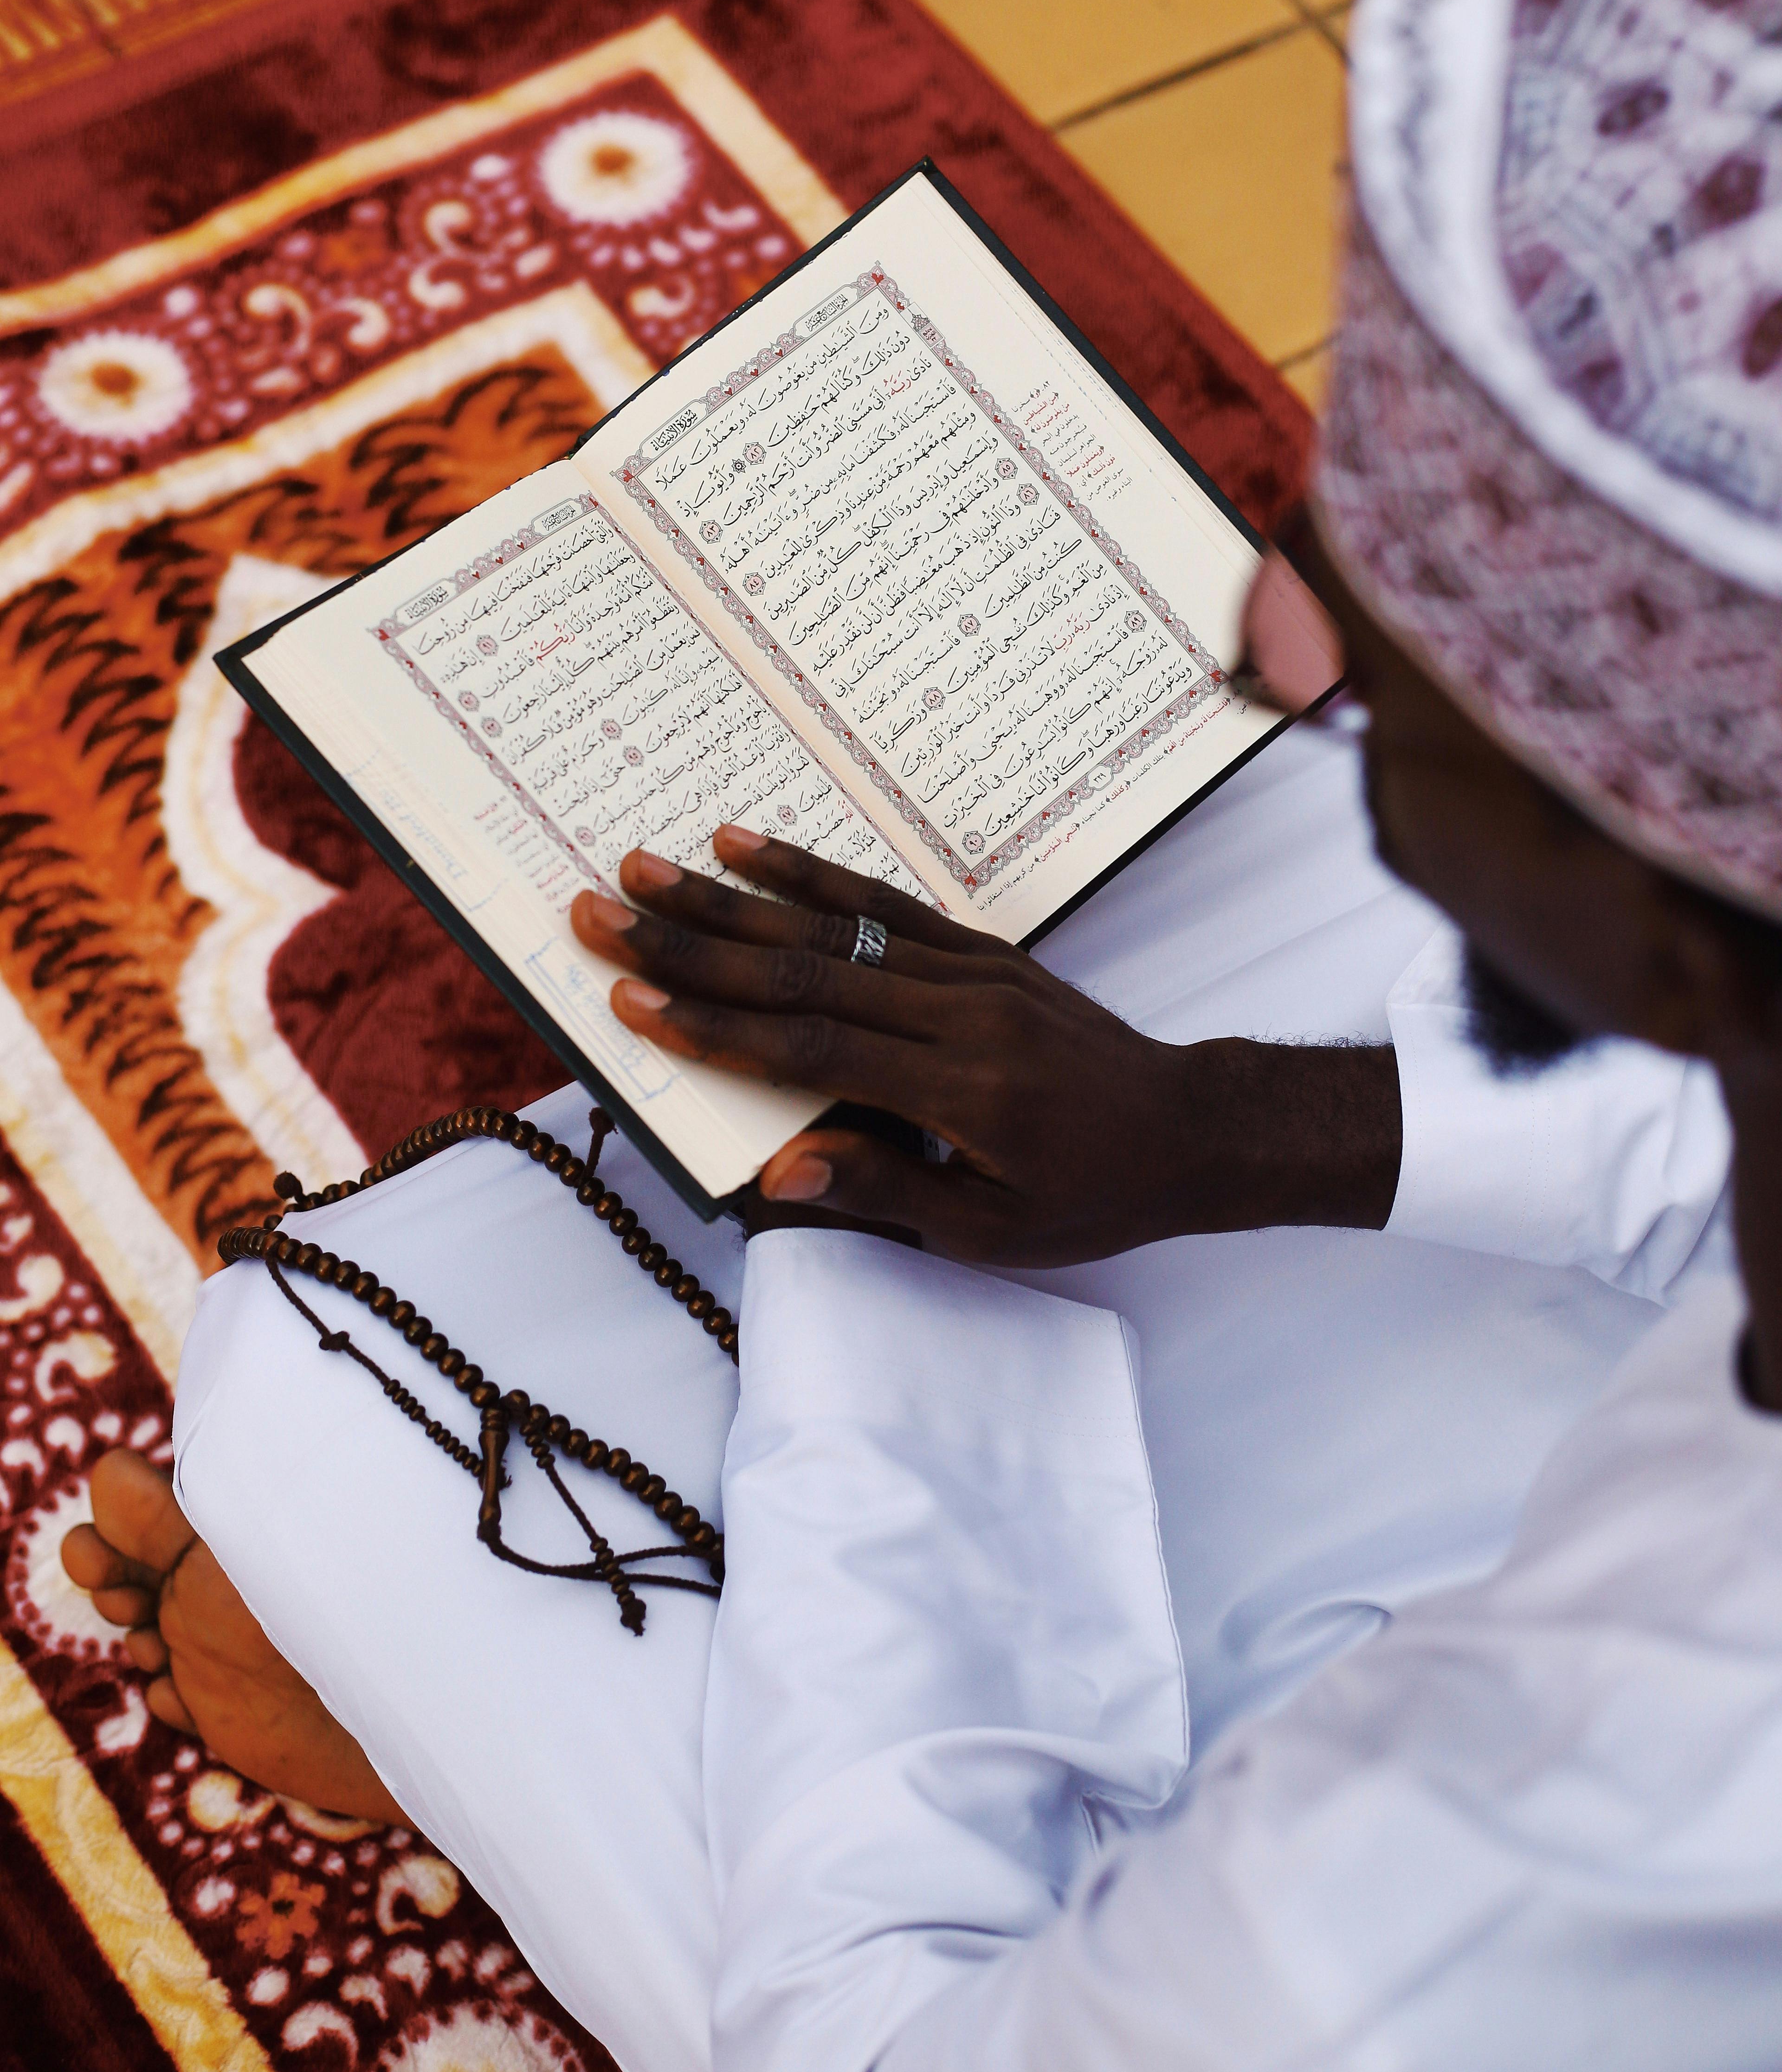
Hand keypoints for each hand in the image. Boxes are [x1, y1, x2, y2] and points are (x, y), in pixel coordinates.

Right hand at [570, 832, 1400, 1266]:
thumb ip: (885, 1190)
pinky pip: (882, 902)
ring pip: (831, 926)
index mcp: (959, 1092)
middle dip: (691, 943)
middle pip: (802, 973)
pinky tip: (745, 843)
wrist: (1190, 1128)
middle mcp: (958, 1014)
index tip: (630, 1000)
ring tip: (645, 862)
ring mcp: (969, 970)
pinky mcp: (979, 948)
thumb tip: (779, 1168)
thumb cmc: (1091, 1194)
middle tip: (601, 909)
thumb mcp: (993, 1228)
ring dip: (730, 895)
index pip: (811, 1051)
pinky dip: (810, 872)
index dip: (714, 1027)